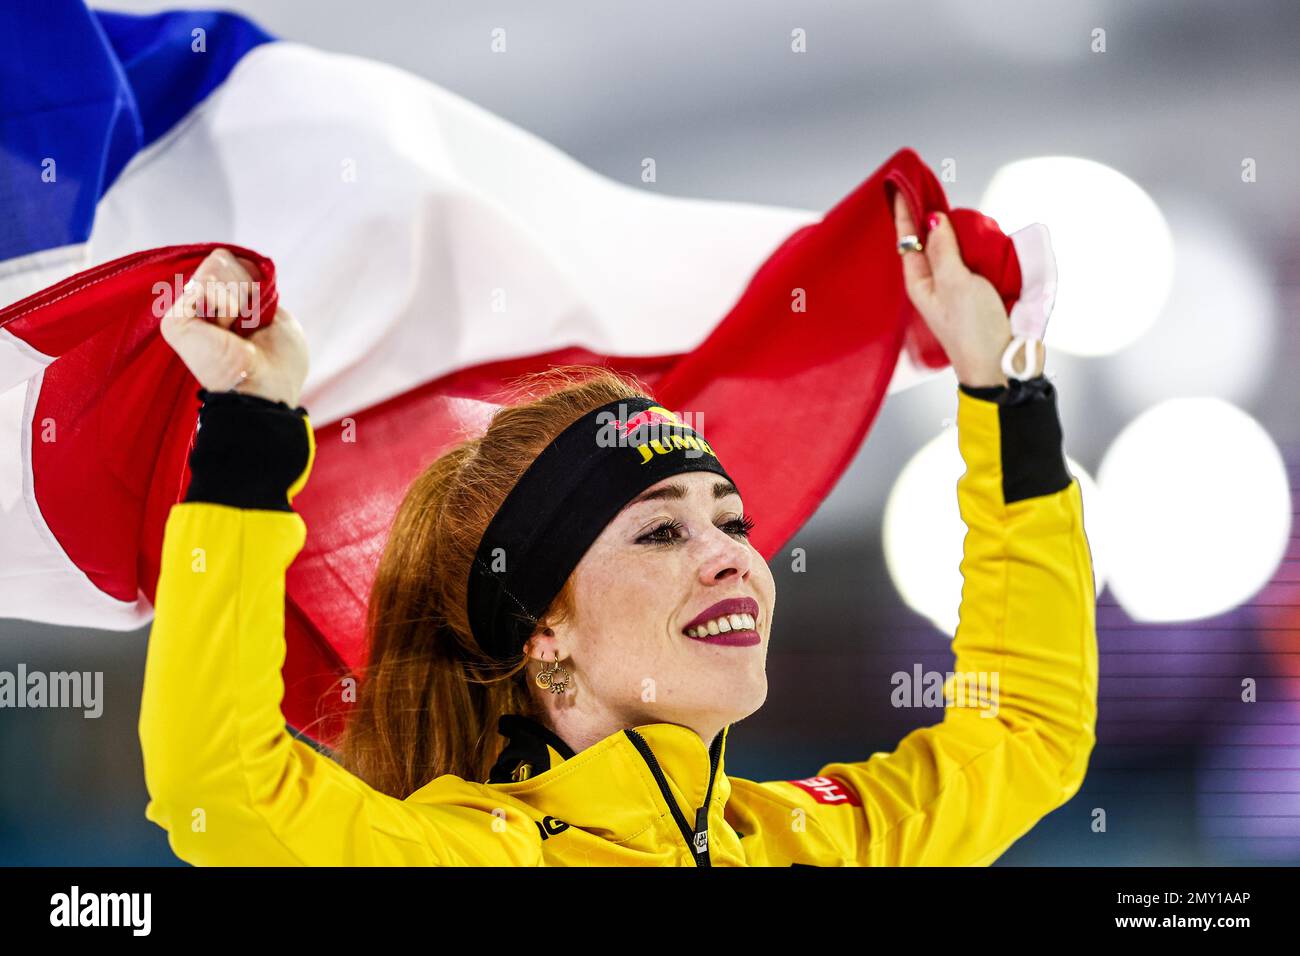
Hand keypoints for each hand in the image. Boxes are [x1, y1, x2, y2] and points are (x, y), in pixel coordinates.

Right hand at [160, 248, 308, 406]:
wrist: (266, 389)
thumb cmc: (279, 365)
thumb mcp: (279, 317)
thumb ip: (258, 290)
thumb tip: (233, 263)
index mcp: (222, 308)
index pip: (231, 262)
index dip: (253, 280)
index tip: (260, 313)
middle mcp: (199, 308)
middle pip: (223, 259)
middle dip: (247, 289)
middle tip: (247, 327)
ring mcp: (185, 312)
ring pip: (216, 265)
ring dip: (239, 300)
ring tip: (235, 332)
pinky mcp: (174, 319)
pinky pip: (205, 282)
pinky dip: (227, 305)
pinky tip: (224, 331)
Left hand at [894, 192, 1032, 387]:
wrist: (1003, 364)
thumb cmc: (973, 328)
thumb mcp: (956, 283)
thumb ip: (944, 249)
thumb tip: (933, 218)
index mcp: (920, 282)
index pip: (908, 239)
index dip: (906, 211)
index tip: (901, 183)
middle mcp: (937, 282)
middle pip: (933, 240)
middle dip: (936, 216)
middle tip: (936, 189)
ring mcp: (960, 285)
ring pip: (959, 247)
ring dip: (964, 231)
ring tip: (969, 216)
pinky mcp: (983, 290)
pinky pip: (980, 259)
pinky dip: (984, 246)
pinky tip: (990, 238)